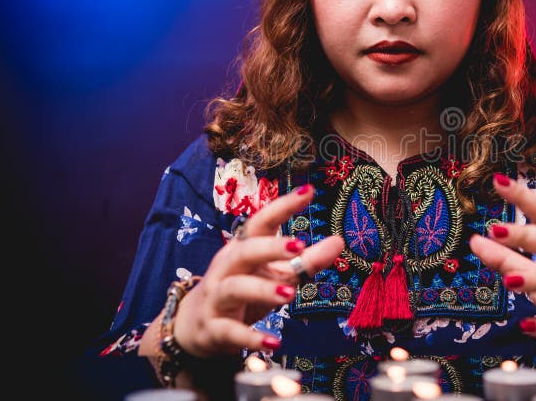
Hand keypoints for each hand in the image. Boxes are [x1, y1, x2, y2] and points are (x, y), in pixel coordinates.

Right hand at [172, 184, 343, 357]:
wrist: (196, 325)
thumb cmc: (243, 291)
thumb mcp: (275, 273)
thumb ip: (307, 260)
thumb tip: (339, 241)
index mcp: (243, 247)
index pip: (262, 222)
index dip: (283, 206)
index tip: (309, 191)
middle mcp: (228, 267)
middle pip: (245, 251)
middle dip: (271, 247)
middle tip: (300, 245)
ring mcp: (218, 297)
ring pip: (236, 288)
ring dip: (263, 289)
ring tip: (290, 293)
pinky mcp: (215, 327)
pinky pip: (231, 331)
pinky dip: (251, 337)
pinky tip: (273, 343)